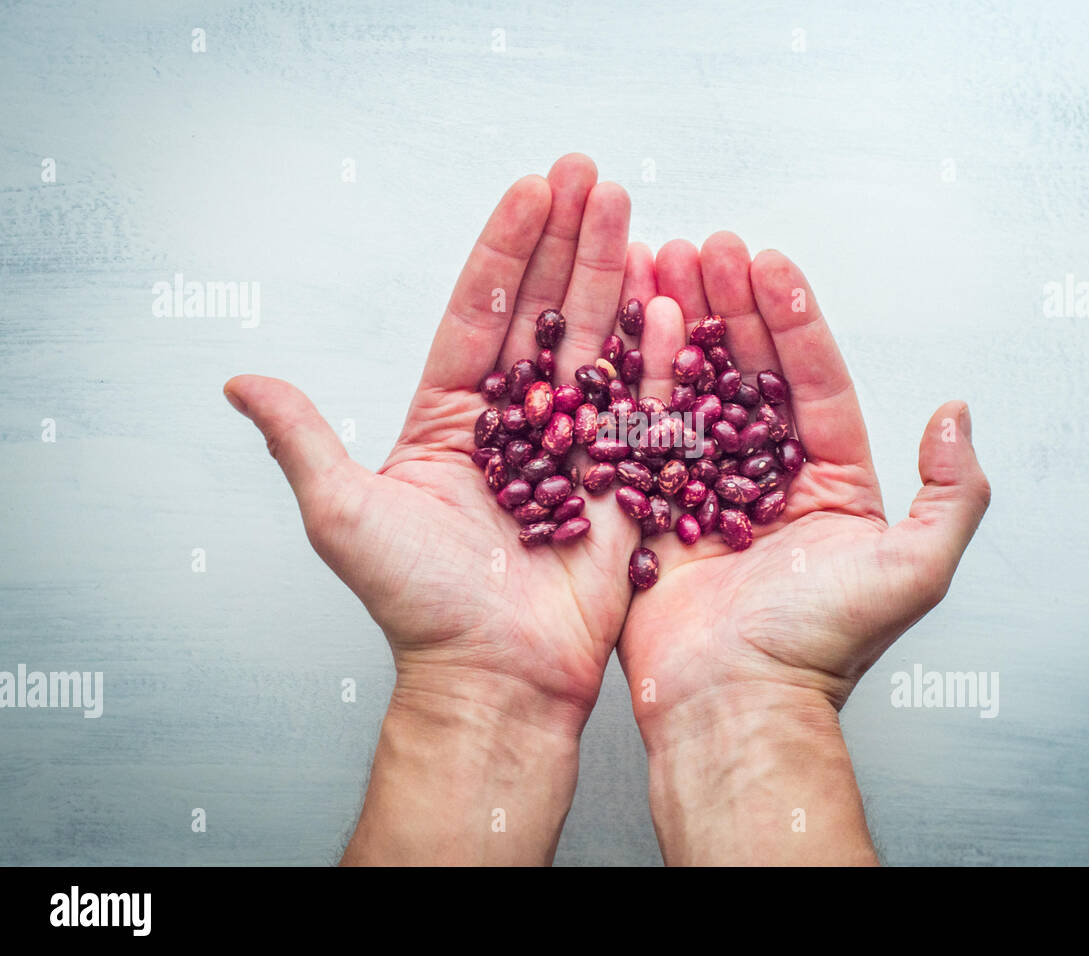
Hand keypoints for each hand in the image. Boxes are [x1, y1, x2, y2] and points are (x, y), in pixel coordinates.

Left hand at [223, 155, 654, 862]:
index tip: (532, 188)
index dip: (507, 250)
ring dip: (615, 274)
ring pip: (597, 342)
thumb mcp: (345, 514)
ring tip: (630, 210)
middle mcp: (517, 421)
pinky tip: (670, 298)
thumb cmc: (419, 606)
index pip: (481, 313)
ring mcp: (575, 445)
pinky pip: (646, 405)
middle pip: (546, 312)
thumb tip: (241, 380)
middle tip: (592, 174)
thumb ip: (304, 438)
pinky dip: (660, 354)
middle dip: (569, 240)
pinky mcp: (623, 477)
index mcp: (453, 418)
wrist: (495, 676)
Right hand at [617, 233, 990, 863]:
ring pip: (695, 389)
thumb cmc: (819, 646)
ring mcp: (707, 489)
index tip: (768, 260)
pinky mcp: (655, 508)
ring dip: (682, 325)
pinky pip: (647, 431)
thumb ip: (952, 494)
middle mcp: (769, 479)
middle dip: (731, 304)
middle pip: (749, 371)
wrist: (731, 703)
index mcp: (831, 483)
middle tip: (706, 244)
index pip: (813, 380)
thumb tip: (958, 414)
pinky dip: (638, 379)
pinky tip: (629, 328)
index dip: (792, 317)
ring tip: (661, 264)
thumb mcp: (913, 570)